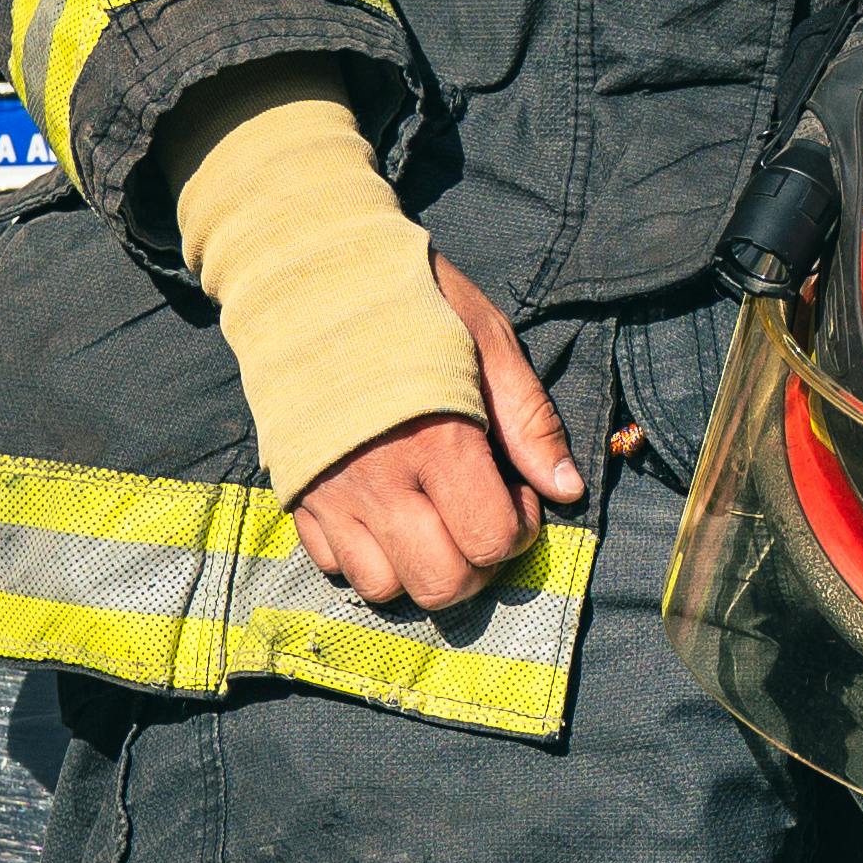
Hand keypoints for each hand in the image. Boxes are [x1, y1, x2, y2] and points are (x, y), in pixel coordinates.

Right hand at [289, 257, 586, 609]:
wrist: (303, 274)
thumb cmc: (409, 299)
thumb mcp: (487, 339)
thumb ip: (529, 420)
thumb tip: (566, 489)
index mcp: (437, 441)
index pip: (491, 541)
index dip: (520, 529)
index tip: (517, 492)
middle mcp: (380, 481)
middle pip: (441, 585)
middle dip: (477, 565)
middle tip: (481, 520)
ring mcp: (332, 495)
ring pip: (384, 588)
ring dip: (419, 569)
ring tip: (433, 523)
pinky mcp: (296, 495)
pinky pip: (334, 566)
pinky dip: (366, 557)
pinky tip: (386, 515)